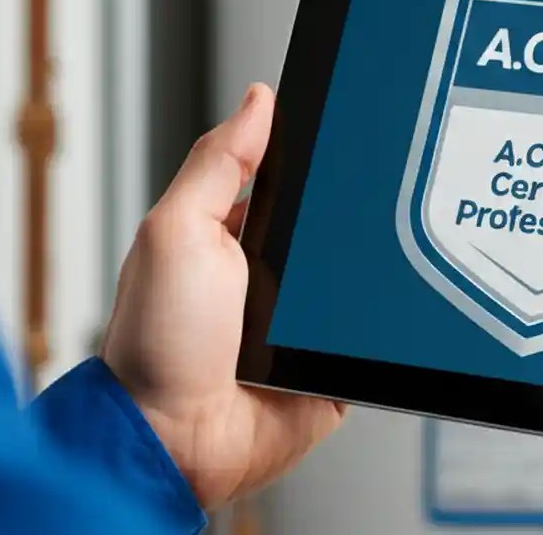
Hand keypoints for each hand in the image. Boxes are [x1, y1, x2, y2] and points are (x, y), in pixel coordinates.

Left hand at [101, 83, 345, 509]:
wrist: (180, 441)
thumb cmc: (157, 345)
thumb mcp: (177, 232)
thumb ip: (217, 164)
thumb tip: (259, 100)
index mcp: (234, 237)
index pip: (287, 181)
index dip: (315, 157)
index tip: (352, 130)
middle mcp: (271, 278)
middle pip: (333, 226)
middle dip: (354, 216)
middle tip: (368, 205)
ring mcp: (305, 323)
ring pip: (362, 278)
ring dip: (373, 272)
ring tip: (377, 261)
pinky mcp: (334, 364)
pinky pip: (375, 336)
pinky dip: (383, 326)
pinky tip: (385, 312)